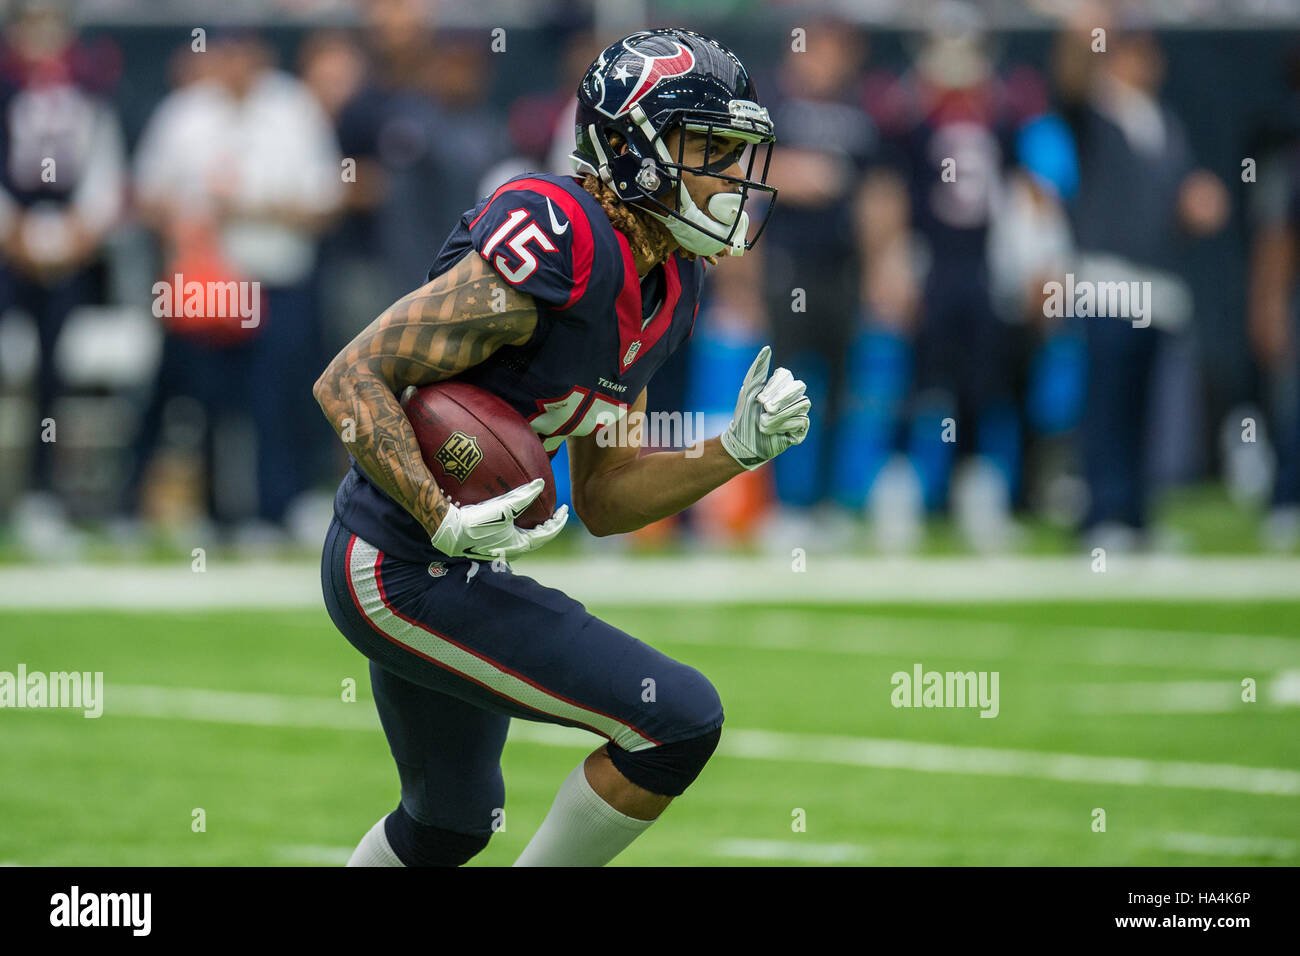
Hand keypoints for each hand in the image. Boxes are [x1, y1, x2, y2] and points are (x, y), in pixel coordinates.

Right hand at [430, 478, 567, 559]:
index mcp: (521, 545)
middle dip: (549, 525)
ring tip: (541, 515)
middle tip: (556, 512)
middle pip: (539, 538)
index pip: (548, 533)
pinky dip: (523, 528)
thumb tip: (540, 484)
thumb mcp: (504, 508)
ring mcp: (503, 550)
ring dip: (536, 527)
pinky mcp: (493, 546)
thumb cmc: (478, 522)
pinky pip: (514, 537)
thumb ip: (523, 496)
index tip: (565, 509)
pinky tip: (518, 519)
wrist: (451, 533)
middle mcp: (514, 550)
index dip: (559, 521)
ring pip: (527, 538)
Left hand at [720, 346, 810, 470]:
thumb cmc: (744, 416)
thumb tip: (767, 348)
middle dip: (782, 397)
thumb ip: (758, 369)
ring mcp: (797, 413)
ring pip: (802, 404)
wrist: (742, 443)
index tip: (759, 399)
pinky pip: (802, 421)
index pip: (787, 376)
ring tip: (764, 423)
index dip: (775, 386)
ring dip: (780, 414)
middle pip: (799, 387)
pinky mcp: (800, 430)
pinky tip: (773, 431)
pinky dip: (785, 425)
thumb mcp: (749, 390)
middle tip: (766, 408)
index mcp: (779, 386)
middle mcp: (791, 398)